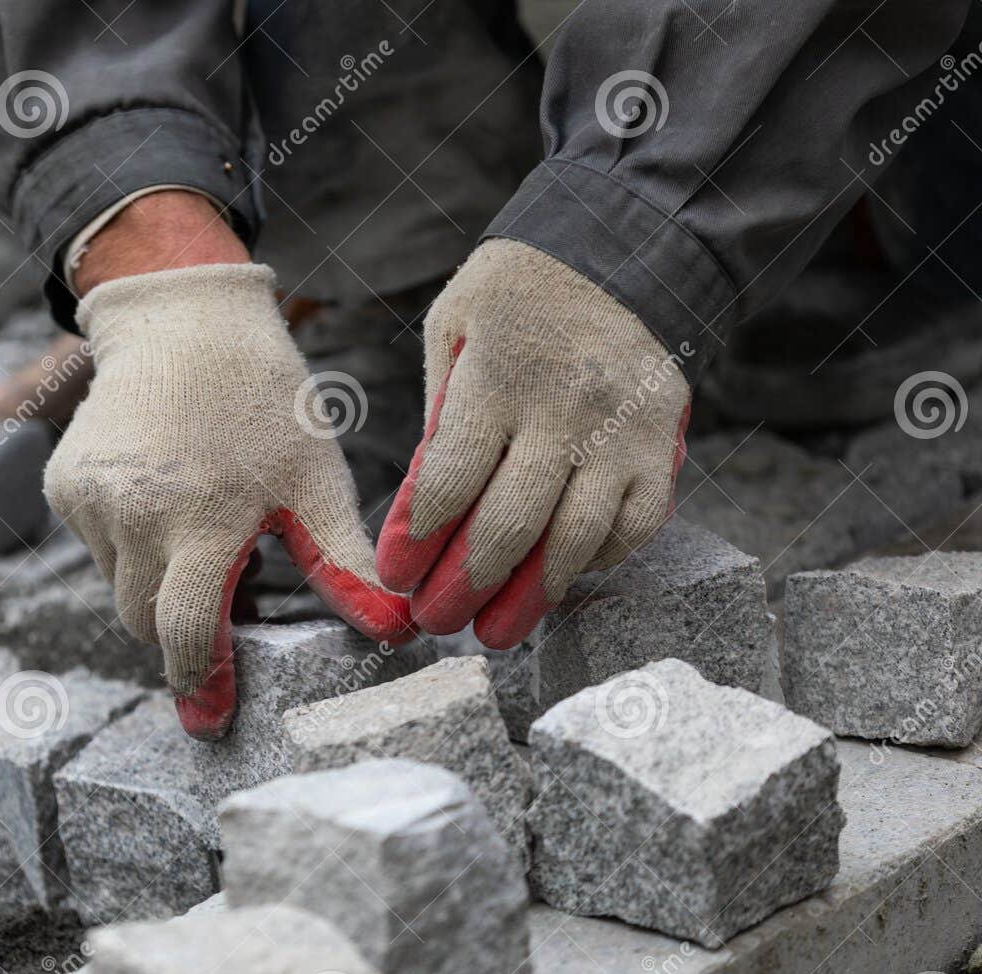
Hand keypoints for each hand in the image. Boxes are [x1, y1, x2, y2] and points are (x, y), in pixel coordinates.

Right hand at [45, 262, 410, 738]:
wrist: (184, 319)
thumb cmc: (264, 399)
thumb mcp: (315, 477)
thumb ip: (344, 562)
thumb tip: (394, 632)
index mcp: (202, 516)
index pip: (187, 629)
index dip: (200, 681)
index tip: (210, 721)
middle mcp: (134, 512)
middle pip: (148, 621)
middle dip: (184, 629)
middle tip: (229, 599)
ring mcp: (91, 499)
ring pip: (122, 585)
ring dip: (160, 583)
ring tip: (203, 530)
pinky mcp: (66, 484)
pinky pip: (98, 547)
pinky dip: (131, 546)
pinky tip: (167, 499)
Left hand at [377, 239, 690, 647]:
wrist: (616, 254)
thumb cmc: (512, 299)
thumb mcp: (453, 331)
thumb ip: (440, 417)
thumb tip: (421, 513)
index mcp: (497, 379)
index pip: (448, 482)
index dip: (418, 542)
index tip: (397, 578)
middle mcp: (563, 411)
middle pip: (509, 525)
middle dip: (465, 586)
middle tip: (438, 621)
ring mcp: (621, 433)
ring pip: (575, 540)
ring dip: (530, 598)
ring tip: (496, 631)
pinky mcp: (664, 445)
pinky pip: (634, 526)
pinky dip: (595, 561)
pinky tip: (560, 580)